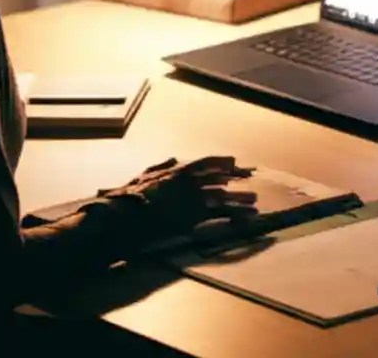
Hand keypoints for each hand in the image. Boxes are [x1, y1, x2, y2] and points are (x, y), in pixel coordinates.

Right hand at [98, 156, 258, 230]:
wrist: (123, 217)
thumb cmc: (128, 198)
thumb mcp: (143, 176)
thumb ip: (159, 166)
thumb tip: (172, 158)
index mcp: (177, 171)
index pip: (205, 162)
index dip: (221, 163)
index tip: (234, 164)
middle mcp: (189, 181)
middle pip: (219, 178)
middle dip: (236, 180)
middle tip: (250, 182)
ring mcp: (193, 198)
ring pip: (223, 195)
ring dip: (240, 198)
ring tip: (254, 202)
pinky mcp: (195, 217)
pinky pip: (220, 215)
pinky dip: (236, 216)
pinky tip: (247, 219)